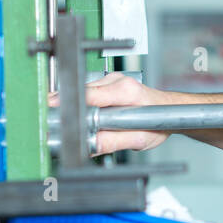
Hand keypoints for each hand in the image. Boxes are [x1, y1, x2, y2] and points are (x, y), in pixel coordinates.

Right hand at [48, 72, 171, 155]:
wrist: (169, 112)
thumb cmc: (158, 123)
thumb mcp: (139, 139)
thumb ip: (112, 142)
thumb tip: (88, 144)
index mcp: (126, 91)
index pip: (88, 95)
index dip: (69, 105)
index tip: (54, 114)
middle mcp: (116, 80)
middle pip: (80, 93)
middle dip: (69, 110)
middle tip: (58, 125)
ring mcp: (110, 79)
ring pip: (81, 93)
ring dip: (76, 108)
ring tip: (78, 123)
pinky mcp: (106, 83)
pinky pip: (86, 93)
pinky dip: (81, 105)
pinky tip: (86, 115)